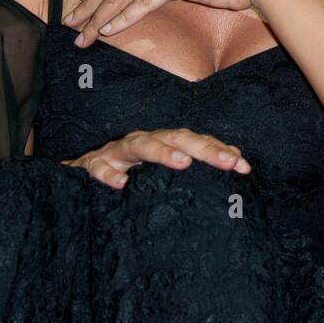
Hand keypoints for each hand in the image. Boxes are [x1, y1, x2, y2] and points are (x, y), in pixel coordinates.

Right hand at [62, 128, 250, 188]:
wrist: (81, 174)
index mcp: (163, 143)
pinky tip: (121, 185)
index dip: (219, 150)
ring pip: (140, 144)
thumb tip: (237, 159)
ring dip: (162, 151)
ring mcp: (116, 152)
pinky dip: (108, 174)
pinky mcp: (91, 165)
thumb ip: (196, 165)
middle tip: (227, 161)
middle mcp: (143, 142)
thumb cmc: (131, 174)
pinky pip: (98, 167)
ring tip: (183, 163)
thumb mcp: (162, 172)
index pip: (196, 141)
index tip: (243, 166)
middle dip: (203, 148)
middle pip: (175, 137)